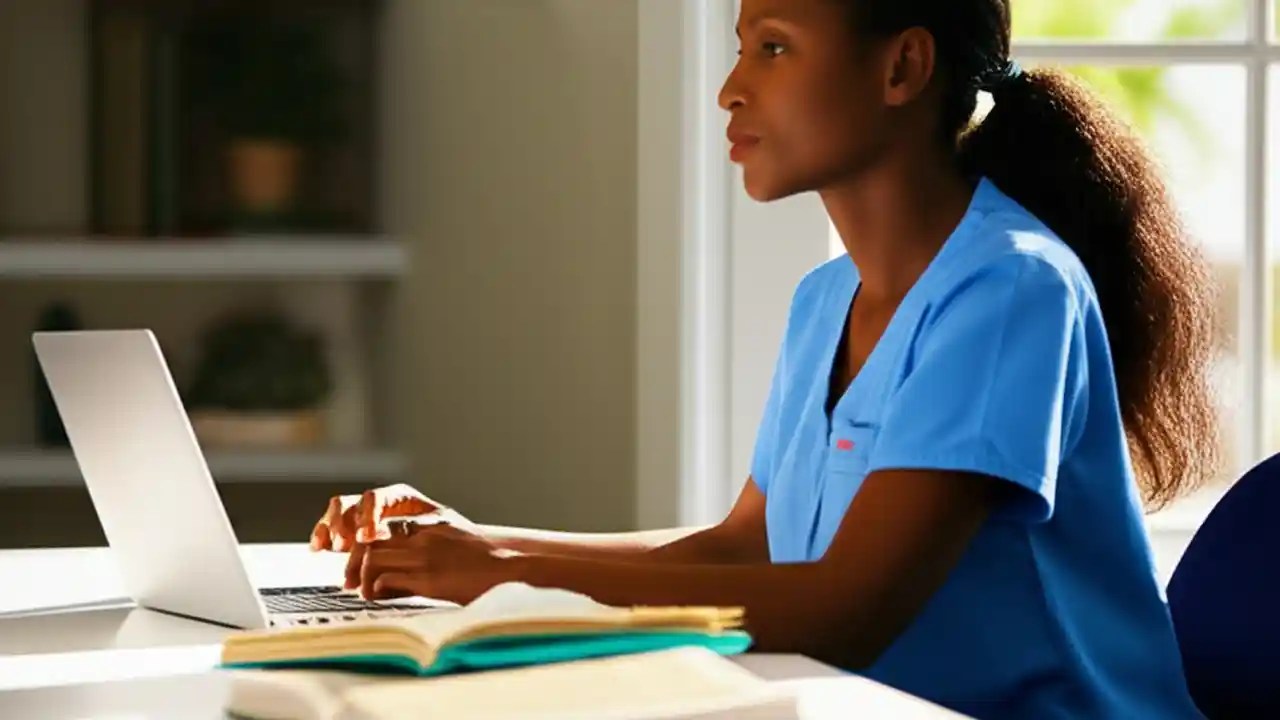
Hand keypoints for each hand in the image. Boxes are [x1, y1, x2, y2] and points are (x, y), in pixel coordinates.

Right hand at [310, 483, 456, 551]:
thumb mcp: (434, 531)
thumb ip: (407, 531)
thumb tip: (384, 536)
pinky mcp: (353, 534)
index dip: (368, 517)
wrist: (450, 554)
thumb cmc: (447, 538)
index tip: (366, 537)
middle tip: (343, 545)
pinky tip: (318, 548)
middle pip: (352, 503)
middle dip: (344, 524)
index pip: (376, 498)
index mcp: (399, 498)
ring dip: (331, 529)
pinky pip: (331, 529)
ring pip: (338, 513)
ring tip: (332, 548)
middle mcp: (379, 505)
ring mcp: (363, 518)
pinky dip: (323, 536)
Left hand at [354, 523, 515, 603]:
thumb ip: (432, 548)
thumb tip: (413, 565)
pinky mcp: (428, 579)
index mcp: (431, 527)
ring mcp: (425, 558)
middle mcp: (424, 538)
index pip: (386, 528)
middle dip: (355, 562)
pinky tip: (378, 598)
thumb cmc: (489, 565)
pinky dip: (376, 590)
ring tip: (363, 592)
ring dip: (362, 577)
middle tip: (350, 580)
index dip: (368, 544)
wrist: (511, 571)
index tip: (362, 561)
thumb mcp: (457, 545)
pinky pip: (387, 580)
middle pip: (373, 541)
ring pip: (374, 558)